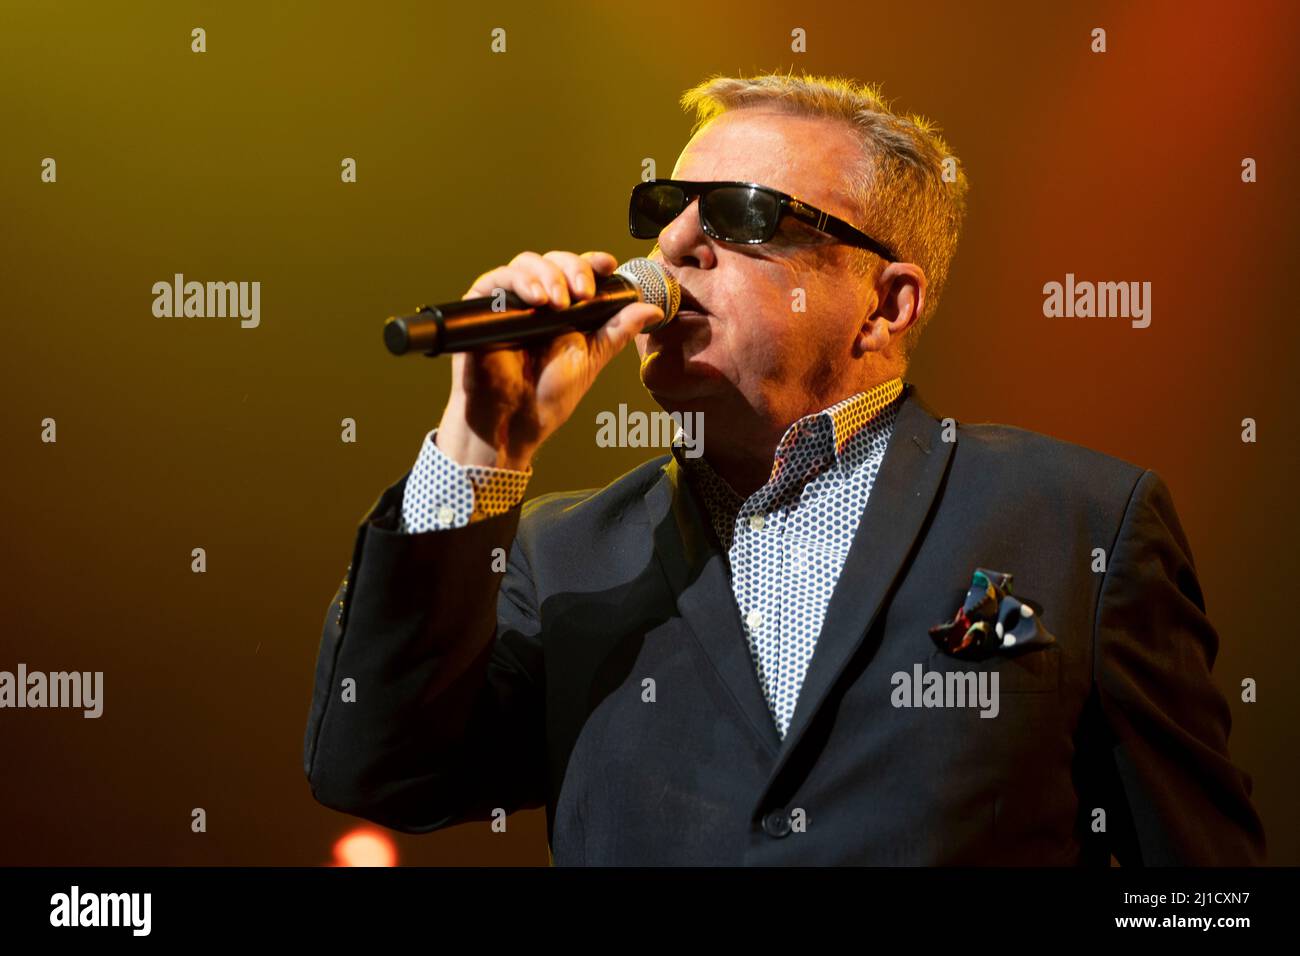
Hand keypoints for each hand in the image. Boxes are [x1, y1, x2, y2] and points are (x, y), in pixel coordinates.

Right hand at [435, 250, 664, 469]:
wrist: (514, 422)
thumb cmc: (546, 396)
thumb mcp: (591, 359)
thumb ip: (618, 331)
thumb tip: (651, 309)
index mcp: (565, 309)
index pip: (577, 271)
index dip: (592, 262)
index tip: (608, 264)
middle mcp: (537, 301)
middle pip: (553, 260)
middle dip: (573, 268)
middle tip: (583, 292)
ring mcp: (510, 303)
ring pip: (527, 263)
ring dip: (547, 274)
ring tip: (558, 301)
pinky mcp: (482, 308)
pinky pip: (497, 280)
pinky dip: (519, 282)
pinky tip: (536, 299)